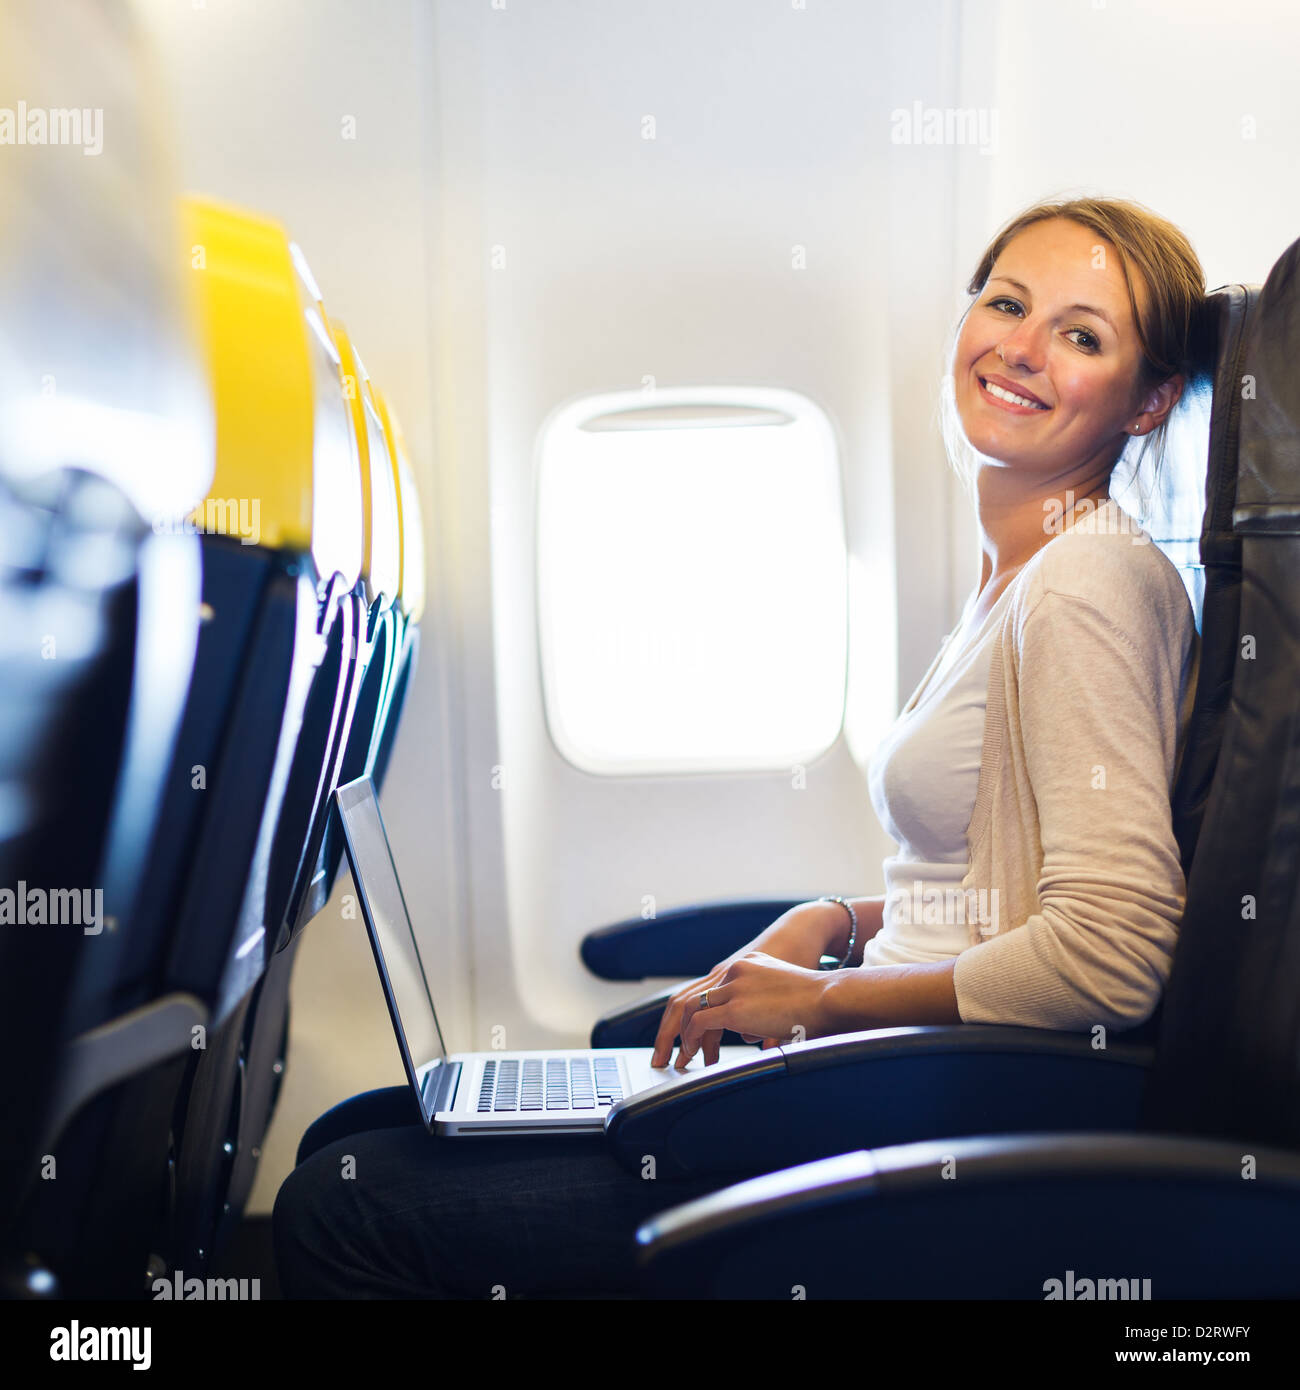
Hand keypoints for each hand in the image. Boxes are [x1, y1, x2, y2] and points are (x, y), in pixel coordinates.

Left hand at [649, 901, 842, 1067]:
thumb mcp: (782, 998)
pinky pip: (700, 1024)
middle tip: (671, 1048)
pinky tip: (692, 1056)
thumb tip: (746, 1034)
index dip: (697, 1012)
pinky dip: (691, 1041)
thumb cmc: (817, 1002)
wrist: (829, 997)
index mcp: (747, 965)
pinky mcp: (735, 1008)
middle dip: (678, 1025)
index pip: (711, 988)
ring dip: (682, 1036)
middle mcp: (735, 970)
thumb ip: (759, 1011)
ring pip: (692, 1010)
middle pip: (693, 996)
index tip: (690, 1033)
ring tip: (680, 1057)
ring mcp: (733, 987)